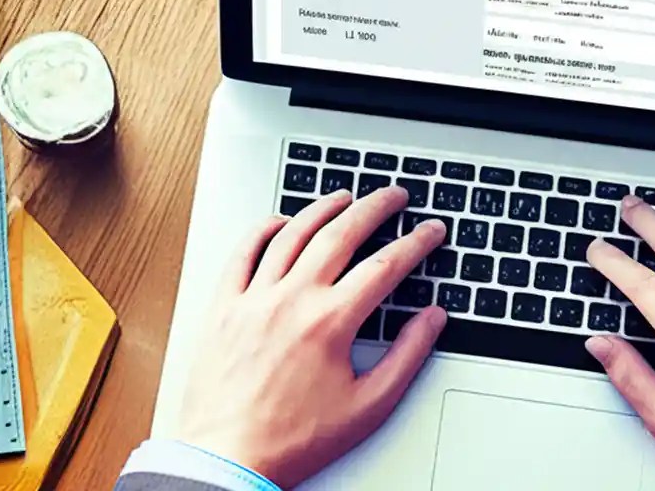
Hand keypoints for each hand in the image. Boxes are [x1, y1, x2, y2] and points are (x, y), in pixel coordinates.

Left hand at [175, 188, 447, 488]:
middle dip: (375, 208)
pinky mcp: (223, 307)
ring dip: (323, 208)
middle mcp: (292, 300)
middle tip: (394, 196)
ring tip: (344, 197)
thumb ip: (407, 356)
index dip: (416, 243)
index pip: (386, 266)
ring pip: (292, 234)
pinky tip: (279, 221)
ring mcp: (253, 299)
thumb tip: (432, 320)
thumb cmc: (293, 441)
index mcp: (331, 323)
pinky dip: (263, 230)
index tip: (431, 231)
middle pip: (341, 233)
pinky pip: (242, 253)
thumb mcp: (368, 406)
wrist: (227, 459)